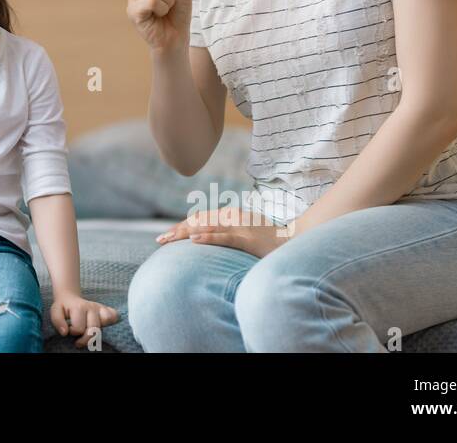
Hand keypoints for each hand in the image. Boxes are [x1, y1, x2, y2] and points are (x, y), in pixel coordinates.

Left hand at [51, 293, 119, 348]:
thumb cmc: (63, 307)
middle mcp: (92, 307)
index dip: (73, 332)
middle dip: (85, 339)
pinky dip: (112, 320)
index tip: (70, 330)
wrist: (69, 297)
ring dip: (98, 331)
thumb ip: (58, 321)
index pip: (79, 328)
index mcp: (79, 307)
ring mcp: (100, 308)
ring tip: (89, 332)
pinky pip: (114, 315)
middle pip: (94, 329)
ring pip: (106, 321)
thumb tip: (65, 332)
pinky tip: (103, 325)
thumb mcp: (55, 312)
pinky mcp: (105, 309)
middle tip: (78, 342)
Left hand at [157, 206, 288, 258]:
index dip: (182, 226)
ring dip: (185, 233)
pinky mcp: (248, 239)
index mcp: (230, 215)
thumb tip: (210, 235)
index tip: (167, 235)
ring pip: (207, 227)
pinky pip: (225, 237)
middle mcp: (232, 218)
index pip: (200, 219)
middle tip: (160, 240)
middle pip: (199, 221)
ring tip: (168, 239)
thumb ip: (229, 231)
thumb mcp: (246, 232)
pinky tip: (194, 240)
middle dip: (178, 230)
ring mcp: (240, 227)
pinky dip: (208, 237)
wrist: (296, 240)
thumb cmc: (270, 238)